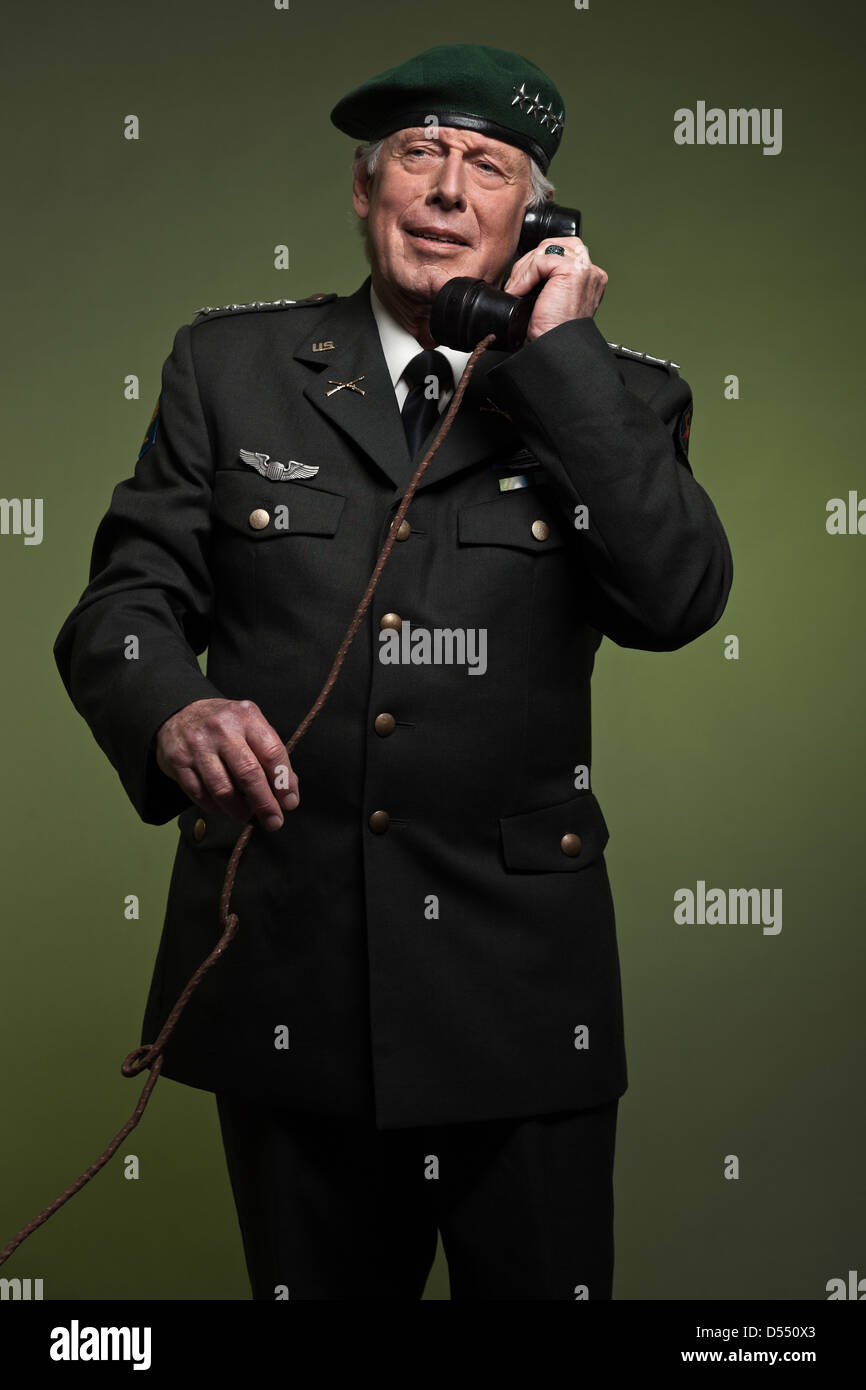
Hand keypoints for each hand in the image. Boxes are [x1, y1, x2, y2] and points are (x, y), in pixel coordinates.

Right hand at [155, 698, 299, 830]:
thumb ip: (269, 754)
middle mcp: (222, 729)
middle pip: (249, 774)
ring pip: (222, 789)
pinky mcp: (179, 761)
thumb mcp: (250, 726)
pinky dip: (216, 808)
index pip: (272, 752)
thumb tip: (287, 791)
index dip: (283, 782)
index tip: (289, 802)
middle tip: (273, 821)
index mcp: (247, 716)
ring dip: (239, 811)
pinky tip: (225, 809)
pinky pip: (200, 794)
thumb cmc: (224, 725)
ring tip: (248, 817)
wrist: (180, 713)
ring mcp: (198, 745)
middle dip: (265, 804)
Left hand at [502, 236, 607, 342]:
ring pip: (545, 250)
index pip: (558, 253)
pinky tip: (520, 292)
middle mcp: (591, 271)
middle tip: (516, 287)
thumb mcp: (549, 301)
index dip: (534, 265)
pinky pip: (541, 260)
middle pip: (552, 246)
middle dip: (528, 263)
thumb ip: (546, 282)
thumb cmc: (550, 333)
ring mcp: (585, 269)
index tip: (520, 285)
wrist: (554, 349)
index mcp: (588, 278)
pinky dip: (525, 275)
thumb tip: (524, 271)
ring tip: (516, 290)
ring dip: (524, 269)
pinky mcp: (574, 270)